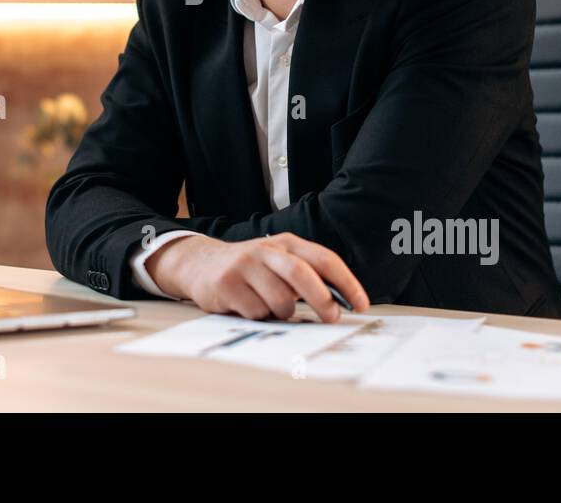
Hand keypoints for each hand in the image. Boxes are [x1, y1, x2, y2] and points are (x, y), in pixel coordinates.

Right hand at [144, 232, 370, 321]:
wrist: (200, 263)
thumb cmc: (251, 269)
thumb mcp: (278, 261)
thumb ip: (305, 276)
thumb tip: (339, 303)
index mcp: (287, 243)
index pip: (324, 259)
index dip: (347, 282)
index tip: (361, 304)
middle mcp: (266, 250)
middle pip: (302, 274)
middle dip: (322, 300)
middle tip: (333, 318)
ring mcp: (245, 266)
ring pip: (280, 301)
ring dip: (283, 314)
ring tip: (272, 308)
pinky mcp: (227, 284)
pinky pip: (255, 312)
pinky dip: (259, 317)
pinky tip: (249, 307)